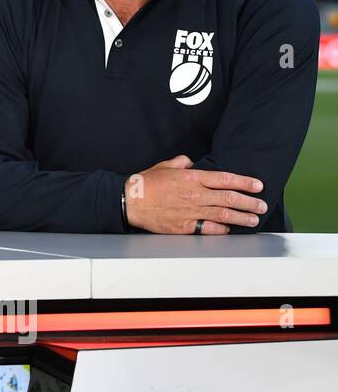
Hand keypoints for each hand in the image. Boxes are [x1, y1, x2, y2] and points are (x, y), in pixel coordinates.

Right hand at [124, 155, 266, 234]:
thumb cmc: (145, 184)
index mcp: (192, 178)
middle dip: (250, 202)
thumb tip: (190, 163)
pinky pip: (209, 228)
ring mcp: (192, 212)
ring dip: (242, 217)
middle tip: (262, 206)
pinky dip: (222, 228)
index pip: (225, 179)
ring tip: (254, 220)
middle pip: (230, 198)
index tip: (258, 186)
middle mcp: (196, 195)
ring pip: (224, 215)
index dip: (245, 182)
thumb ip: (181, 162)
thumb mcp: (164, 166)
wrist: (130, 202)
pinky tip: (230, 229)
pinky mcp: (185, 226)